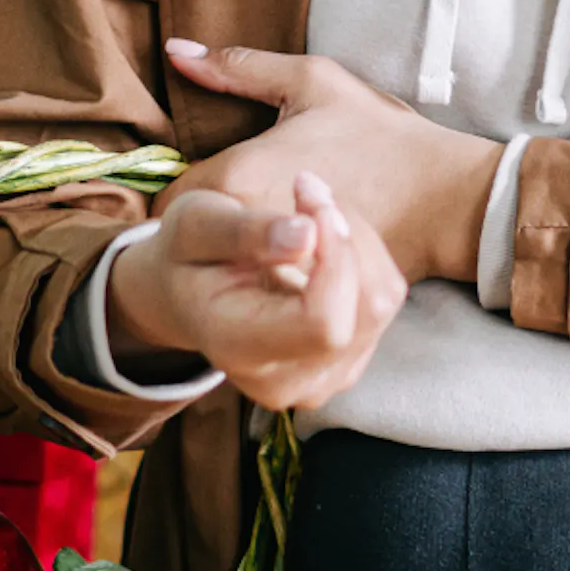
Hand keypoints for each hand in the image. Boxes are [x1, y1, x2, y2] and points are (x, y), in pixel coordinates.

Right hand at [107, 174, 406, 410]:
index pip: (324, 323)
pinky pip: (383, 299)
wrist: (186, 296)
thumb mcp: (195, 224)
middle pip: (365, 307)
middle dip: (347, 235)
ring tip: (307, 210)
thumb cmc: (188, 254)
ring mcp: (323, 380)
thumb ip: (244, 231)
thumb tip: (307, 235)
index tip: (311, 202)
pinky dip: (363, 257)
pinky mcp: (349, 362)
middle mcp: (287, 382)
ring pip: (382, 298)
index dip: (337, 257)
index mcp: (239, 349)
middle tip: (305, 188)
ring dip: (356, 240)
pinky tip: (322, 242)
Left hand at [161, 39, 505, 286]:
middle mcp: (244, 226)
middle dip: (203, 225)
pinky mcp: (301, 289)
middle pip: (193, 237)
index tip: (200, 185)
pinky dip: (266, 275)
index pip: (168, 200)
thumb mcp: (313, 82)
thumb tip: (175, 51)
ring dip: (231, 255)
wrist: (447, 198)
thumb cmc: (382, 134)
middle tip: (223, 208)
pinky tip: (286, 257)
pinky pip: (262, 285)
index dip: (179, 192)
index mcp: (237, 174)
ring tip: (253, 235)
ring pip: (225, 265)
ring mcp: (272, 265)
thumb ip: (239, 67)